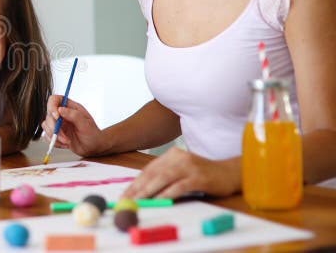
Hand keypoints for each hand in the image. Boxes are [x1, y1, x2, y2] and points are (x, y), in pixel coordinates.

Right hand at [41, 95, 107, 156]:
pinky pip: (47, 136)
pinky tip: (65, 144)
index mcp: (71, 107)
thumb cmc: (93, 135)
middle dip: (54, 127)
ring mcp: (58, 124)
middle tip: (64, 136)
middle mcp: (63, 114)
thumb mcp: (86, 124)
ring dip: (54, 136)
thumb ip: (74, 115)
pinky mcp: (56, 134)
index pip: (55, 99)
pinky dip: (54, 142)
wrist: (93, 148)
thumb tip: (60, 109)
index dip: (52, 106)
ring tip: (67, 141)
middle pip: (49, 115)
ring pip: (46, 126)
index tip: (56, 117)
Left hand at [122, 147, 240, 198]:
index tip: (124, 195)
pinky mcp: (199, 177)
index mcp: (171, 154)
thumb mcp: (181, 172)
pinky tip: (160, 200)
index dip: (135, 183)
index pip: (148, 169)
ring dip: (149, 191)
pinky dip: (168, 193)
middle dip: (138, 188)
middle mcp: (179, 157)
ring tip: (138, 201)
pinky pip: (180, 186)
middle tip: (127, 200)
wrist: (230, 173)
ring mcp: (189, 166)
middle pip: (153, 173)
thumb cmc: (203, 175)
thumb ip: (164, 177)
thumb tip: (141, 192)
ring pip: (163, 178)